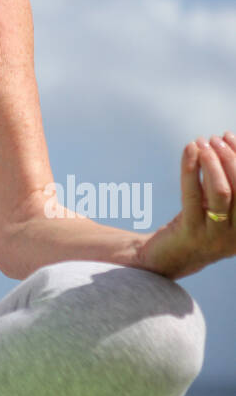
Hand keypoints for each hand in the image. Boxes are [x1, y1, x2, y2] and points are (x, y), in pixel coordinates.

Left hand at [136, 132, 235, 279]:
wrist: (165, 258)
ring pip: (221, 192)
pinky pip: (193, 195)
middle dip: (231, 157)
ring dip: (213, 162)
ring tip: (201, 142)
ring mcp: (215, 237)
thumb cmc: (196, 225)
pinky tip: (189, 150)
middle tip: (215, 138)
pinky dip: (192, 168)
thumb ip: (227, 183)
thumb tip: (229, 143)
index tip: (230, 136)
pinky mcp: (191, 233)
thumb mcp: (217, 207)